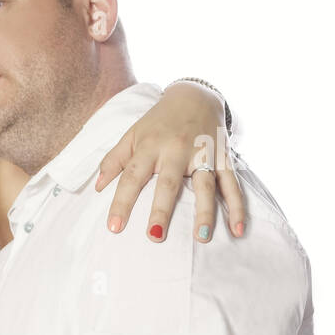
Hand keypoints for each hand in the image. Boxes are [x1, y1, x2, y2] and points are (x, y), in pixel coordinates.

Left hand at [96, 80, 245, 242]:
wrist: (195, 95)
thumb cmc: (158, 122)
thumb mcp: (132, 135)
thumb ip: (114, 160)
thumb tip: (97, 187)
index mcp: (150, 146)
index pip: (132, 176)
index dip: (122, 202)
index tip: (114, 227)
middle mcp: (177, 150)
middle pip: (169, 184)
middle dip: (162, 210)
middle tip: (155, 236)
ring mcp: (203, 154)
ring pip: (206, 186)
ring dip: (205, 212)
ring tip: (201, 238)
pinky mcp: (224, 157)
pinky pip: (232, 184)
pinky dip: (238, 206)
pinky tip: (237, 229)